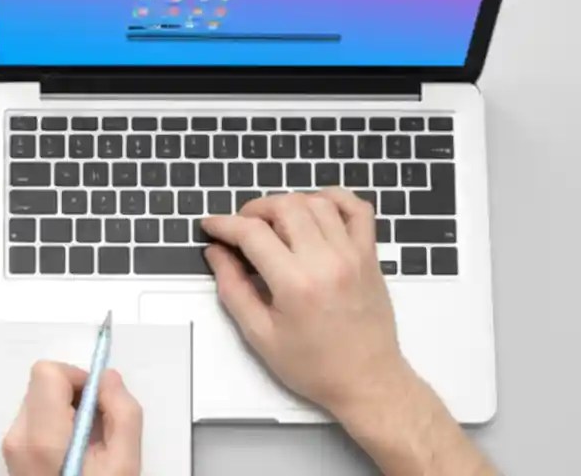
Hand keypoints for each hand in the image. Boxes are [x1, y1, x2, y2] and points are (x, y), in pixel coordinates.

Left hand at [2, 361, 141, 475]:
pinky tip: (74, 452)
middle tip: (98, 426)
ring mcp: (12, 449)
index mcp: (42, 438)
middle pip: (42, 385)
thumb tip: (109, 380)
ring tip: (88, 445)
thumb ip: (122, 413)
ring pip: (38, 401)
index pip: (46, 372)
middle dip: (73, 395)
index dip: (77, 377)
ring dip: (65, 411)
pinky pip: (34, 421)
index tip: (98, 399)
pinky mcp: (13, 456)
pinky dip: (56, 425)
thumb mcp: (124, 465)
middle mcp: (18, 439)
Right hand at [202, 188, 413, 418]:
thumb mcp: (260, 335)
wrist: (367, 381)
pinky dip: (334, 199)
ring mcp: (353, 254)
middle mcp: (327, 261)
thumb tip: (217, 253)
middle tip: (241, 228)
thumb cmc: (315, 366)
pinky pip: (357, 209)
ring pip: (316, 202)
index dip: (224, 224)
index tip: (211, 226)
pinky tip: (315, 209)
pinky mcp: (369, 256)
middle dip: (254, 209)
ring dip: (288, 204)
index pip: (252, 233)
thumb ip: (233, 289)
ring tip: (274, 223)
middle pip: (285, 206)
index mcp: (296, 284)